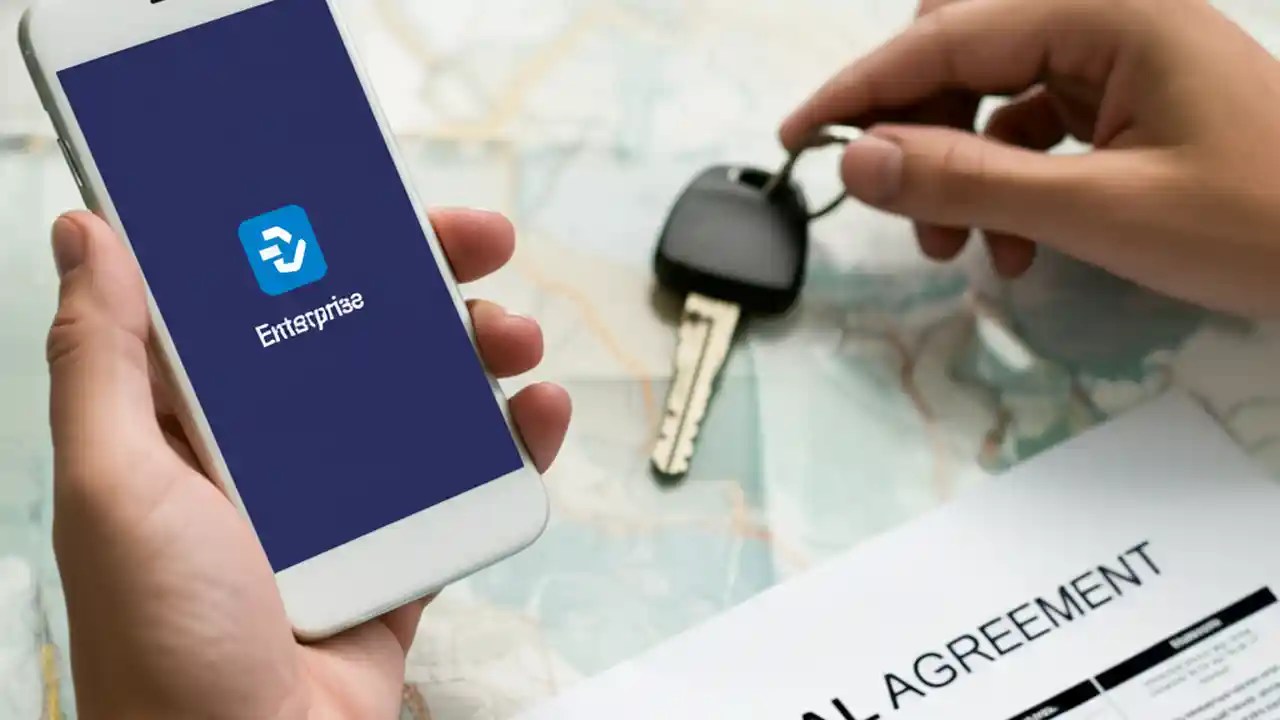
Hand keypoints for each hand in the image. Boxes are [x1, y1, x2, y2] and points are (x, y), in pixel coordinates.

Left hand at [47, 209, 570, 718]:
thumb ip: (102, 359)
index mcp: (195, 421)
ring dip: (480, 349)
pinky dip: (514, 440)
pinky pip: (468, 478)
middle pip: (360, 330)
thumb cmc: (161, 642)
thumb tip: (86, 234)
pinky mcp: (402, 548)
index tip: (364, 186)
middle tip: (478, 241)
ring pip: (425, 395)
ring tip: (515, 338)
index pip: (259, 295)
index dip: (312, 230)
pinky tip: (538, 411)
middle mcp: (271, 450)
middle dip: (424, 276)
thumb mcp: (118, 487)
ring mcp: (344, 499)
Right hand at [782, 0, 1279, 316]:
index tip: (797, 139)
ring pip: (993, 96)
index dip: (859, 91)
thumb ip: (969, 179)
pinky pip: (1035, 128)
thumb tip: (859, 159)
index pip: (943, 39)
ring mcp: (1121, 58)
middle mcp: (1106, 17)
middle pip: (962, 55)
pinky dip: (1007, 183)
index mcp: (1102, 11)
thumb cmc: (1262, 224)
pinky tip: (1015, 244)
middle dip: (917, 131)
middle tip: (898, 206)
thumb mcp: (1101, 208)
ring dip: (959, 168)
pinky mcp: (1131, 102)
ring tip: (963, 249)